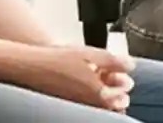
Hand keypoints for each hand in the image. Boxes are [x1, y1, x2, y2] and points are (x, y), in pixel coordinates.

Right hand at [18, 46, 134, 111]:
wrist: (31, 66)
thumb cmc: (59, 60)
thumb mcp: (92, 54)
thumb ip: (115, 61)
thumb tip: (131, 66)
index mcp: (98, 95)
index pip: (122, 100)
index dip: (124, 85)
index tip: (122, 76)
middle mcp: (88, 106)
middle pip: (112, 107)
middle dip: (116, 91)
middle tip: (112, 78)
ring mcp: (77, 107)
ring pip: (98, 107)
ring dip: (103, 93)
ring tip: (97, 77)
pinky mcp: (67, 106)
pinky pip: (85, 105)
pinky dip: (89, 95)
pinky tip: (84, 81)